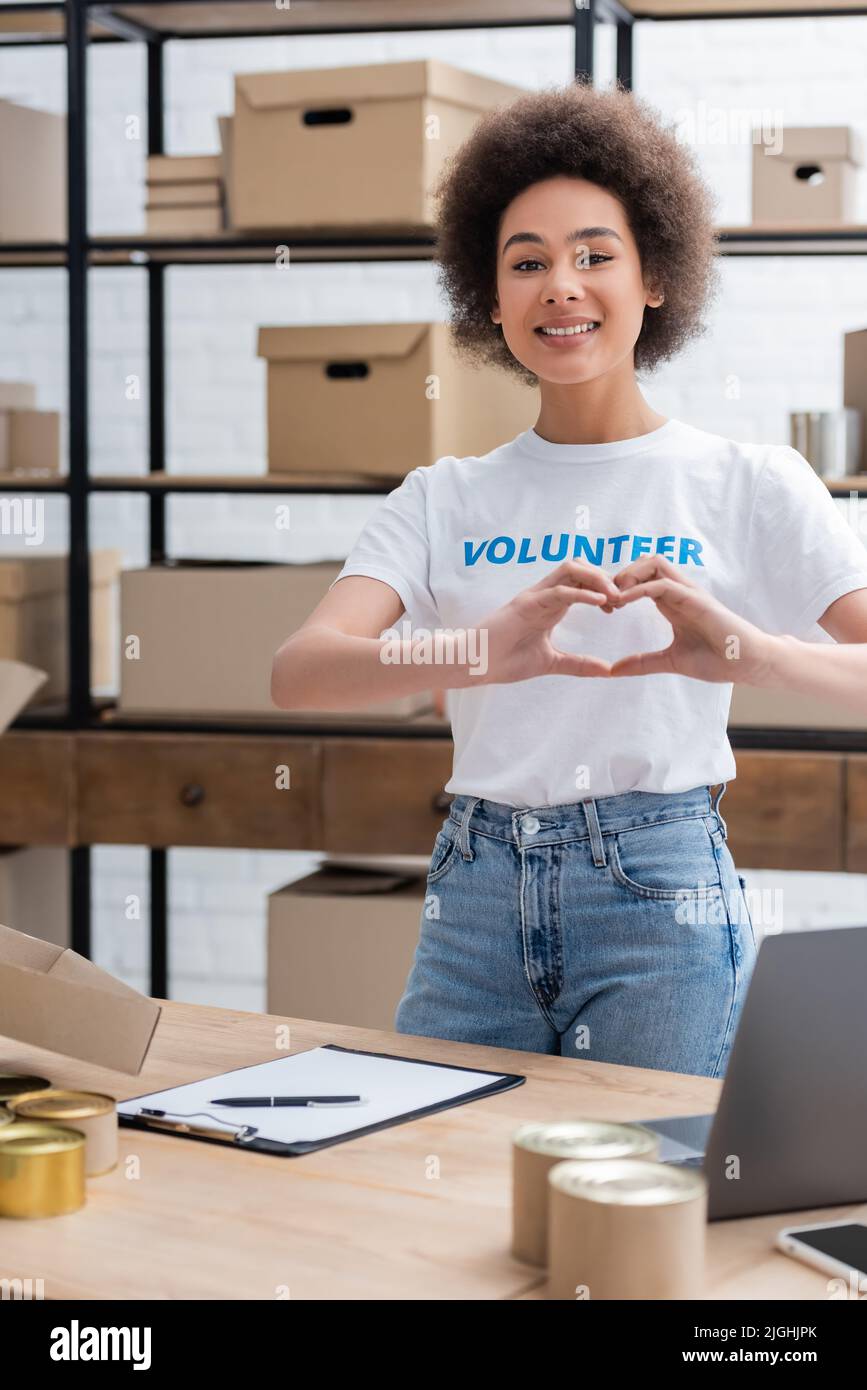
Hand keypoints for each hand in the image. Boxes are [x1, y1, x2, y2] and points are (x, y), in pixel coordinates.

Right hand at [470, 559, 621, 684]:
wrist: (474, 664)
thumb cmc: (505, 661)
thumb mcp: (551, 663)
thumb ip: (578, 664)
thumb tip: (607, 670)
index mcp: (550, 605)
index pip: (581, 581)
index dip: (604, 588)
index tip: (620, 605)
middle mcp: (544, 595)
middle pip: (579, 567)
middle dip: (605, 577)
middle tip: (623, 597)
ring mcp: (535, 597)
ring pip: (570, 570)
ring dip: (597, 578)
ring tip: (615, 596)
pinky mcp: (526, 604)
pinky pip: (559, 591)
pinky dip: (582, 593)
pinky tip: (601, 601)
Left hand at [607, 556, 775, 682]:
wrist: (746, 663)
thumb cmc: (716, 660)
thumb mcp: (669, 661)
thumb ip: (642, 663)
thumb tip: (613, 670)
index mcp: (671, 602)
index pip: (642, 577)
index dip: (619, 586)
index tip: (605, 607)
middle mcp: (679, 591)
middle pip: (645, 562)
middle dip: (620, 574)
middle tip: (605, 598)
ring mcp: (688, 592)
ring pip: (653, 563)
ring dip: (629, 575)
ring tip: (613, 597)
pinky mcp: (696, 599)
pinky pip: (663, 583)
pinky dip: (639, 589)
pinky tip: (623, 601)